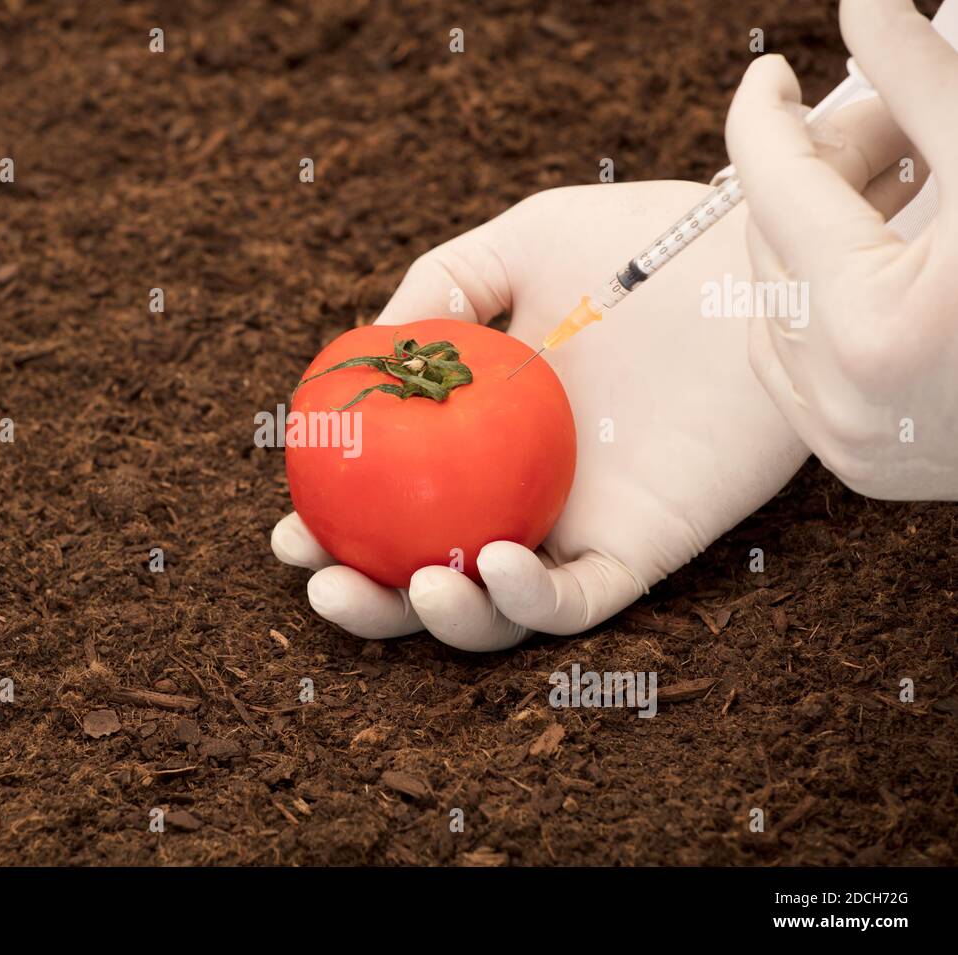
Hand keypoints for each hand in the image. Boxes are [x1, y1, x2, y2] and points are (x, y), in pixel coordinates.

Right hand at [273, 179, 811, 649]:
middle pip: (430, 573)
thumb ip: (443, 285)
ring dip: (443, 618)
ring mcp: (580, 526)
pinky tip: (495, 564)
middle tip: (324, 584)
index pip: (395, 502)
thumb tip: (373, 351)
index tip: (291, 527)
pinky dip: (529, 600)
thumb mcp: (526, 242)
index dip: (337, 527)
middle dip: (369, 600)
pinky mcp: (644, 548)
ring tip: (416, 586)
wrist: (758, 261)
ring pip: (498, 611)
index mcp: (481, 438)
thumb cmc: (644, 244)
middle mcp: (520, 493)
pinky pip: (578, 600)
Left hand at [725, 0, 957, 499]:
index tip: (768, 74)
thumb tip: (863, 7)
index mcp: (880, 321)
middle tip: (885, 121)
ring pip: (779, 300)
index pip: (775, 184)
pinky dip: (820, 299)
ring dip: (820, 230)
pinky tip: (881, 258)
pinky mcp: (858, 465)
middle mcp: (845, 395)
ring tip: (900, 182)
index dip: (764, 114)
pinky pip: (794, 360)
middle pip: (777, 239)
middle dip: (823, 167)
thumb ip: (924, 85)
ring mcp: (847, 441)